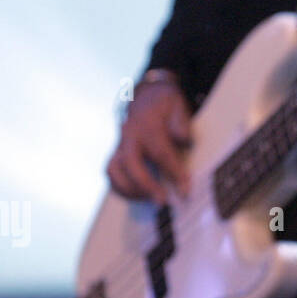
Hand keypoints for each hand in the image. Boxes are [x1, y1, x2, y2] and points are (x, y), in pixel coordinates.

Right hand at [107, 79, 192, 203]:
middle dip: (147, 185)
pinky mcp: (116, 154)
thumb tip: (183, 141)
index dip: (174, 173)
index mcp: (147, 124)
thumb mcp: (177, 104)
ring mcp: (119, 145)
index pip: (161, 152)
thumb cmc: (164, 104)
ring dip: (130, 189)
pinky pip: (111, 174)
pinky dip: (121, 188)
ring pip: (114, 170)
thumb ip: (181, 123)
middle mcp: (129, 136)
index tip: (185, 190)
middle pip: (132, 164)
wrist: (144, 96)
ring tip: (149, 199)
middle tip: (162, 201)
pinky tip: (138, 195)